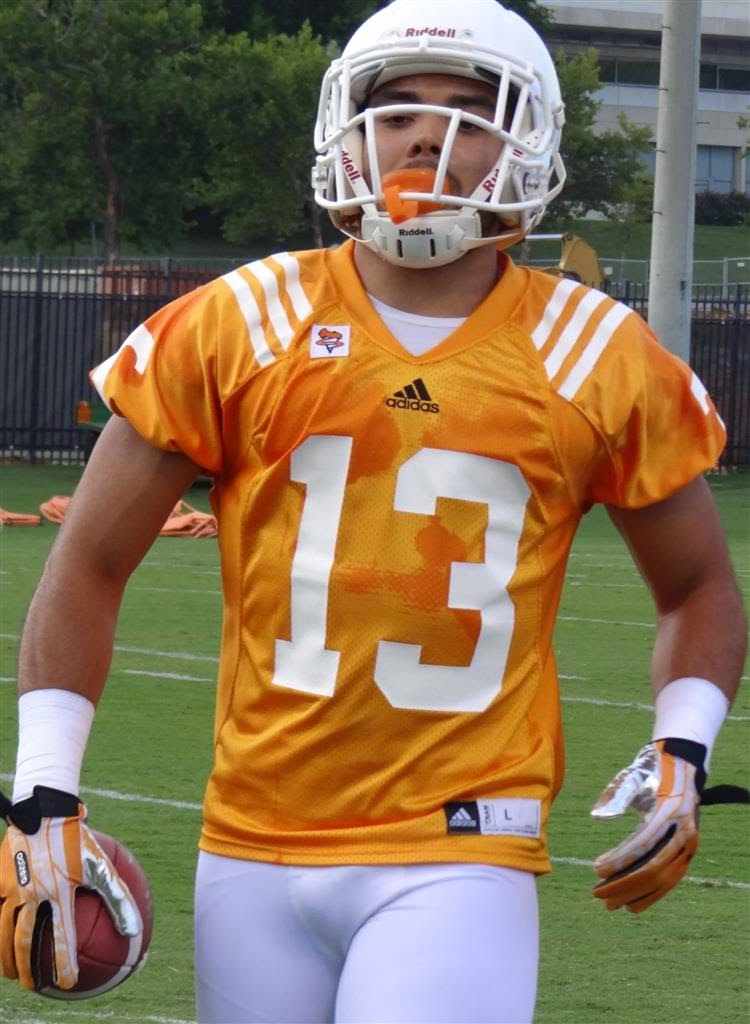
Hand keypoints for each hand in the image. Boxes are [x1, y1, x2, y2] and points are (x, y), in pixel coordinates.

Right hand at [0, 786, 141, 990]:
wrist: (46, 810)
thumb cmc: (79, 839)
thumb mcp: (102, 866)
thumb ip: (118, 898)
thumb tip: (135, 930)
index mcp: (60, 892)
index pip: (61, 937)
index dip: (64, 963)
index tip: (68, 982)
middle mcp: (32, 893)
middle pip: (24, 941)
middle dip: (27, 968)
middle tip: (33, 986)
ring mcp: (12, 887)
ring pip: (4, 930)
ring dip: (6, 956)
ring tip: (11, 973)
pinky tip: (0, 940)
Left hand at [590, 738, 704, 912]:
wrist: (682, 765)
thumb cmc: (650, 771)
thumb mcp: (632, 777)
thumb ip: (616, 796)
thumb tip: (598, 817)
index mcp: (670, 811)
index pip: (642, 844)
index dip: (619, 860)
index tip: (596, 869)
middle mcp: (684, 831)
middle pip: (653, 868)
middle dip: (623, 884)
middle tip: (597, 893)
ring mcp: (689, 845)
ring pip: (663, 880)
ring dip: (635, 894)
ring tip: (609, 903)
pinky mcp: (687, 853)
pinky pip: (671, 881)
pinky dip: (652, 895)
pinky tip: (632, 906)